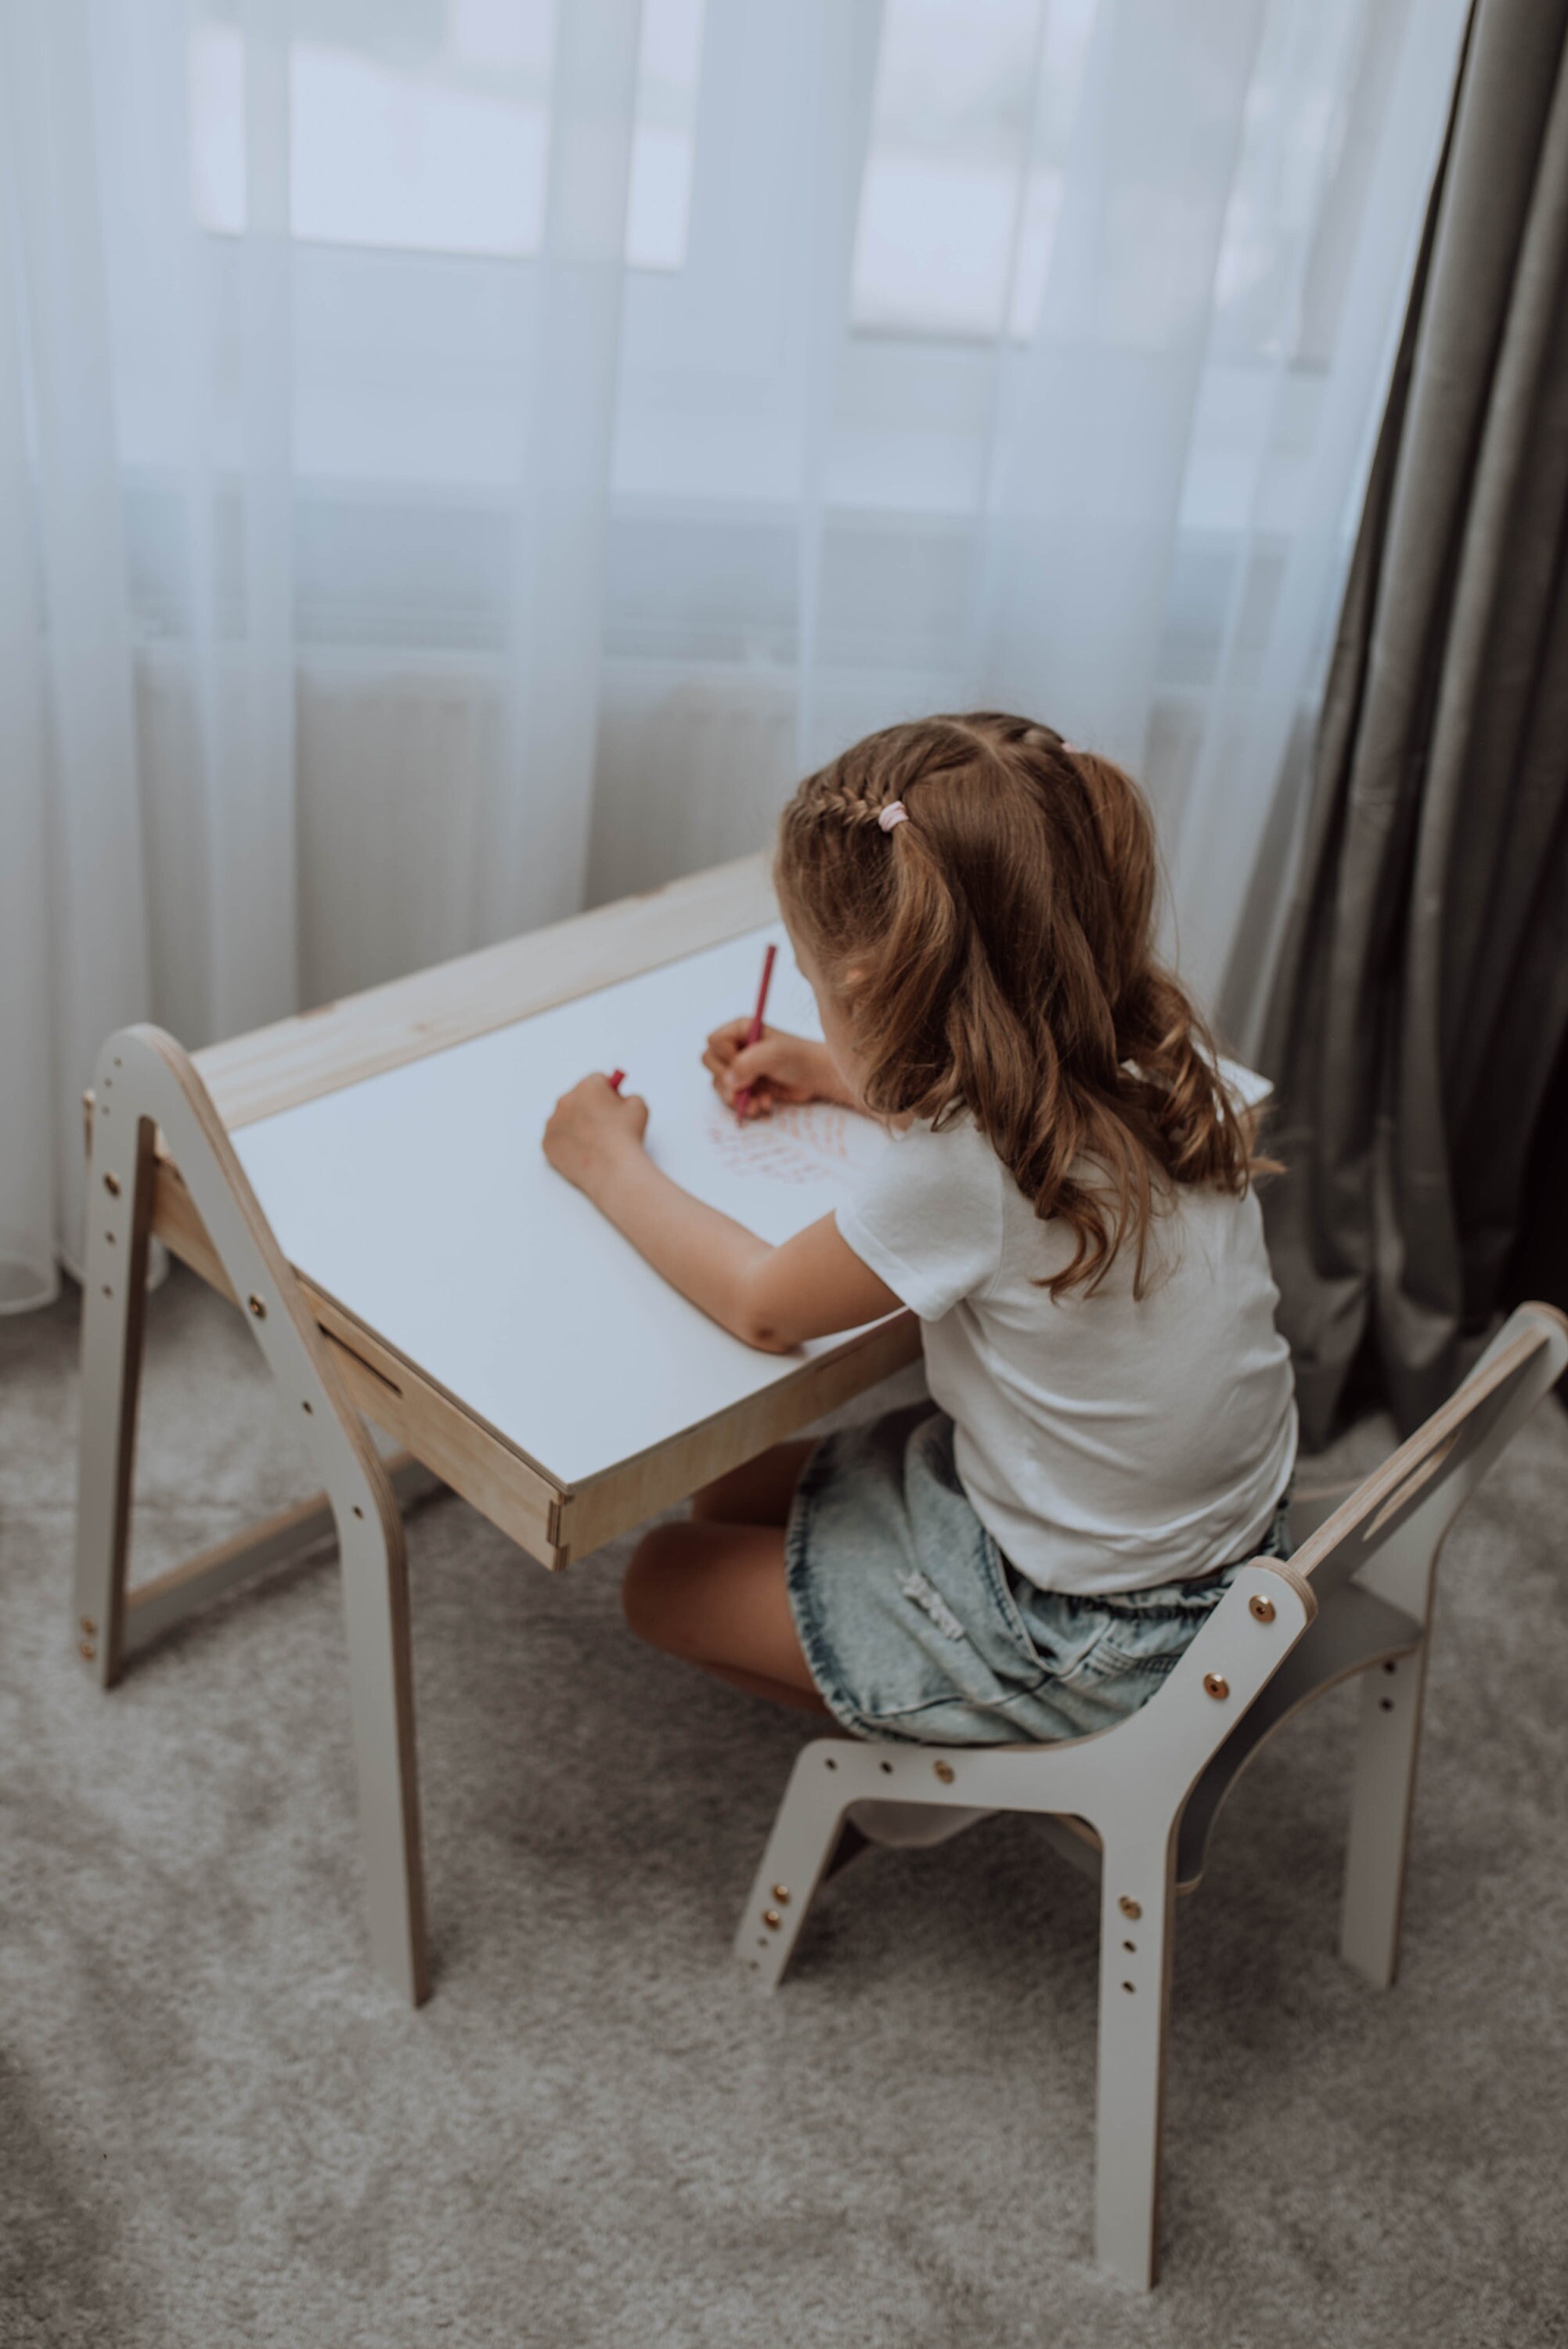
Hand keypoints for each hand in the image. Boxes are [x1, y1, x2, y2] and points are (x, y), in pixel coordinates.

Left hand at [543, 1074, 649, 1193]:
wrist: (613, 1168)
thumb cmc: (626, 1137)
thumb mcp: (638, 1106)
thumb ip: (627, 1097)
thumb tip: (618, 1101)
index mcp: (588, 1086)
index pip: (597, 1080)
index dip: (607, 1092)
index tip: (612, 1102)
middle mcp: (566, 1100)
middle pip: (578, 1098)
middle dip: (590, 1107)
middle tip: (604, 1124)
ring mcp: (553, 1122)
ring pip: (565, 1118)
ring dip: (577, 1124)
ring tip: (595, 1141)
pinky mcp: (547, 1143)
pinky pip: (557, 1138)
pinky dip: (568, 1143)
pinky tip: (584, 1151)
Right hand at [701, 1021, 846, 1119]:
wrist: (817, 1078)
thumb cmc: (799, 1058)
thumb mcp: (774, 1054)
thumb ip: (748, 1063)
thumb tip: (727, 1081)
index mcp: (740, 1030)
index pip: (714, 1042)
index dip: (726, 1057)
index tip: (746, 1065)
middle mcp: (736, 1047)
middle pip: (710, 1063)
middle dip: (726, 1081)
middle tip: (743, 1090)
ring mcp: (740, 1067)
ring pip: (720, 1084)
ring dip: (737, 1098)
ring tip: (758, 1104)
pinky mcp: (746, 1085)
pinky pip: (732, 1098)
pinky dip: (745, 1105)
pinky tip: (763, 1105)